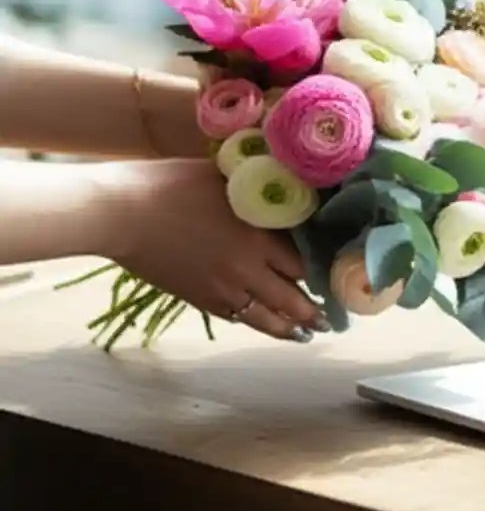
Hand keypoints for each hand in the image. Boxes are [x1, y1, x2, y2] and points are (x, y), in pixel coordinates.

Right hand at [94, 159, 327, 341]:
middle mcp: (247, 270)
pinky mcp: (198, 298)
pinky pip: (236, 317)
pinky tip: (265, 324)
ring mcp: (222, 289)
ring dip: (291, 328)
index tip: (338, 276)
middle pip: (293, 299)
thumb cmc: (170, 186)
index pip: (306, 265)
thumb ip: (257, 189)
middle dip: (315, 311)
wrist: (119, 213)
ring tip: (307, 333)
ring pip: (267, 318)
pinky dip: (256, 322)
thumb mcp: (225, 178)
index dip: (324, 274)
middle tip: (332, 317)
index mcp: (259, 238)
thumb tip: (284, 183)